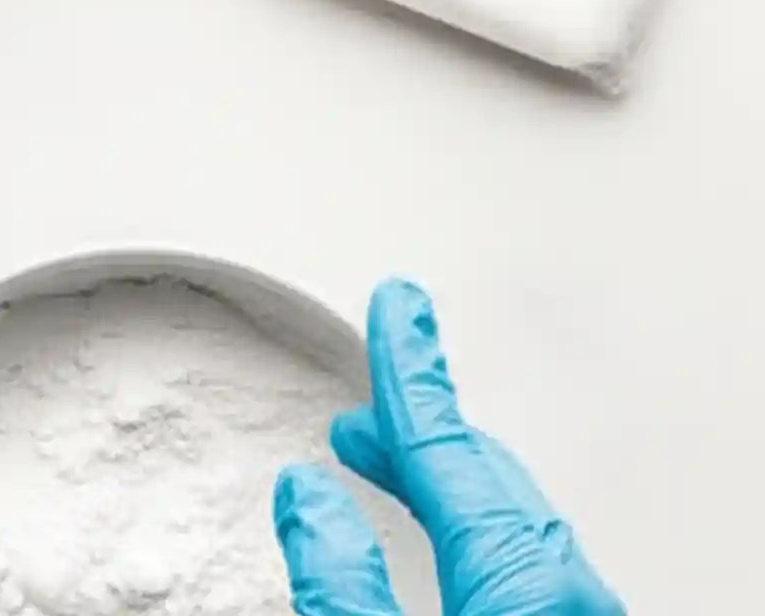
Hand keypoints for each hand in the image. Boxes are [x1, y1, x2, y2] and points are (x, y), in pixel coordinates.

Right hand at [274, 280, 624, 615]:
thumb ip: (341, 579)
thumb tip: (308, 496)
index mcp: (523, 579)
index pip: (445, 442)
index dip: (409, 366)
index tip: (398, 304)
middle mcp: (568, 590)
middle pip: (479, 470)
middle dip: (414, 424)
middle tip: (364, 403)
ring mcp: (579, 612)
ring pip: (506, 510)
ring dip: (441, 474)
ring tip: (387, 458)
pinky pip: (525, 551)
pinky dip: (476, 520)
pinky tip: (449, 531)